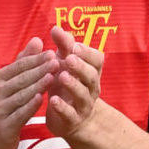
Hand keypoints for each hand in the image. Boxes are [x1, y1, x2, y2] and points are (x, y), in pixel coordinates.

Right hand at [0, 38, 58, 148]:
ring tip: (53, 77)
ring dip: (37, 85)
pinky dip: (30, 105)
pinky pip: (19, 114)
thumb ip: (23, 62)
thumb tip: (37, 40)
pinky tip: (41, 98)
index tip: (52, 52)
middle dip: (39, 69)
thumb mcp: (7, 84)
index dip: (36, 59)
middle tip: (57, 61)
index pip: (19, 66)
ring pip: (21, 95)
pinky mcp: (5, 126)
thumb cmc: (0, 108)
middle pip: (21, 79)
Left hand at [44, 24, 105, 139]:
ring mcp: (83, 105)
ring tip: (61, 76)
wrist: (72, 120)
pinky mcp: (72, 120)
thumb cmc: (67, 86)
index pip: (97, 60)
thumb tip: (56, 27)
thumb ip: (62, 46)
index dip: (87, 52)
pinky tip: (52, 100)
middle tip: (68, 58)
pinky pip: (70, 114)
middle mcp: (91, 88)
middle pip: (91, 76)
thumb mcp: (64, 64)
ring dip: (73, 84)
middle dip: (81, 66)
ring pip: (82, 95)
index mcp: (91, 72)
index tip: (74, 46)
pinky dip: (62, 107)